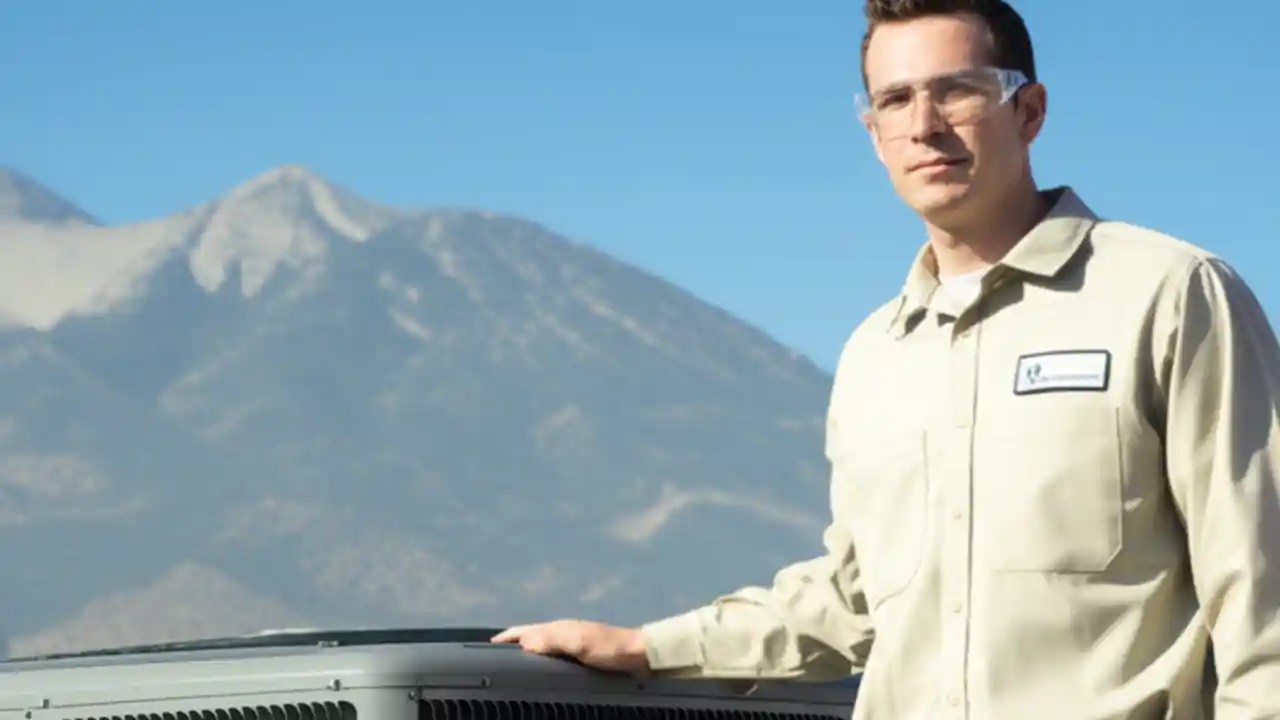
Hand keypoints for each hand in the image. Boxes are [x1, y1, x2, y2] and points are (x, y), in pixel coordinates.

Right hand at [490, 619, 650, 673]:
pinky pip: (554, 661)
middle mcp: (564, 635)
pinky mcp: (583, 660)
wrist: (641, 657)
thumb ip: (552, 640)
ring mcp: (573, 647)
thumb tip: (524, 642)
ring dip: (527, 656)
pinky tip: (545, 676)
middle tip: (494, 661)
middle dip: (512, 647)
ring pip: (542, 650)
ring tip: (514, 670)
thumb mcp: (579, 642)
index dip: (505, 639)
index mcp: (559, 629)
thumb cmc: (613, 648)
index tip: (487, 649)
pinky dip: (543, 666)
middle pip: (530, 640)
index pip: (523, 632)